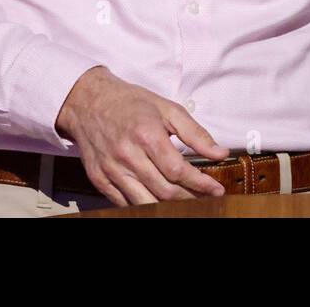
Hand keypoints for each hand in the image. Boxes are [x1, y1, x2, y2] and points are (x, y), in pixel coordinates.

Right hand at [55, 66, 229, 205]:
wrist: (89, 102)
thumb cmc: (131, 103)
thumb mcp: (168, 109)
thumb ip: (195, 133)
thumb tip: (219, 153)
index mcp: (146, 135)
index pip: (178, 171)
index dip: (200, 184)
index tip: (216, 189)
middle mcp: (127, 156)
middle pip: (164, 190)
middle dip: (190, 198)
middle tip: (206, 199)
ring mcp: (111, 170)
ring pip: (145, 202)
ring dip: (169, 207)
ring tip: (187, 203)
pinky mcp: (100, 180)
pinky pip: (124, 203)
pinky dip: (144, 206)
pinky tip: (159, 203)